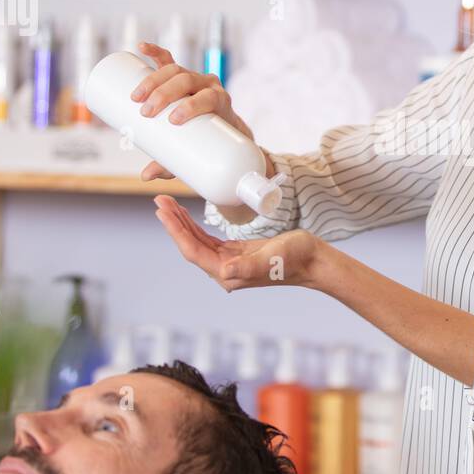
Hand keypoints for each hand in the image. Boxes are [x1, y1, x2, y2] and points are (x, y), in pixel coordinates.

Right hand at [131, 42, 273, 181]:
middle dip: (165, 94)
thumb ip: (173, 165)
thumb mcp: (196, 153)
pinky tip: (141, 48)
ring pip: (175, 70)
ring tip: (136, 96)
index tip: (175, 120)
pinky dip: (155, 52)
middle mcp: (208, 85)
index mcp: (220, 101)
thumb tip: (145, 176)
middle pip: (187, 81)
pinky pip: (167, 59)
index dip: (193, 105)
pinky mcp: (179, 74)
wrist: (220, 129)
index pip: (208, 97)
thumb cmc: (209, 144)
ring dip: (153, 79)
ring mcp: (193, 77)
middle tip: (146, 112)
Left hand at [153, 195, 323, 290]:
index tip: (163, 212)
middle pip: (190, 245)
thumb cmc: (297, 258)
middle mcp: (225, 271)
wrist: (314, 261)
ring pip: (197, 242)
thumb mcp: (273, 259)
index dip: (176, 231)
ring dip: (181, 224)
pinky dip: (195, 227)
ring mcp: (230, 263)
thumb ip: (248, 267)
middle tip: (159, 200)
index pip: (193, 251)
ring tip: (167, 204)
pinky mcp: (236, 254)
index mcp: (229, 273)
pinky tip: (187, 217)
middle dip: (173, 223)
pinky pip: (208, 240)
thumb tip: (225, 272)